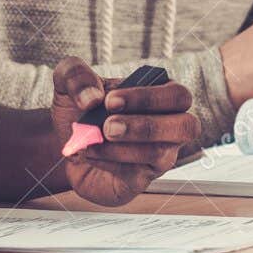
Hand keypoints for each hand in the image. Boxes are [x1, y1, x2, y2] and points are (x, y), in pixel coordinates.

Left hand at [50, 58, 199, 205]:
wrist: (64, 144)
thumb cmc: (78, 108)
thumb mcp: (68, 81)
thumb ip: (75, 75)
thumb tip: (92, 97)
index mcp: (160, 93)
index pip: (177, 95)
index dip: (147, 98)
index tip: (110, 101)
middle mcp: (168, 125)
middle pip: (187, 126)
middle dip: (147, 126)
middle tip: (108, 126)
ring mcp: (158, 154)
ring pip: (161, 153)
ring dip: (122, 148)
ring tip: (91, 141)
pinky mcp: (141, 178)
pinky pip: (136, 174)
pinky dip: (109, 162)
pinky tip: (88, 153)